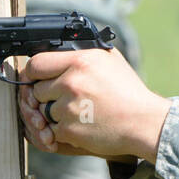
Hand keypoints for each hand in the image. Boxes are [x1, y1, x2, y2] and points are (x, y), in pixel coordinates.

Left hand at [18, 47, 169, 161]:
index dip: (33, 73)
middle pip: (37, 91)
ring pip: (44, 112)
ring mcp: (69, 108)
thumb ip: (84, 51)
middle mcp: (71, 82)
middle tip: (66, 99)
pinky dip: (63, 132)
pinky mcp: (70, 130)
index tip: (36, 79)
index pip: (36, 64)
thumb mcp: (110, 60)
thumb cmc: (129, 92)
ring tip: (79, 113)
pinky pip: (52, 131)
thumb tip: (61, 46)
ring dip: (56, 116)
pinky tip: (82, 126)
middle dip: (47, 96)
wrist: (145, 122)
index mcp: (80, 61)